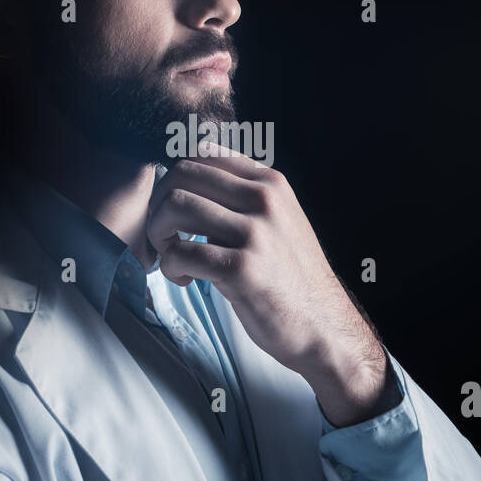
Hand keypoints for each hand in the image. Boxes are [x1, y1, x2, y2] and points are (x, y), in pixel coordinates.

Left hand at [145, 140, 386, 420]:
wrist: (322, 325)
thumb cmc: (291, 276)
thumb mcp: (279, 219)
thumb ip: (244, 194)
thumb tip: (191, 171)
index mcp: (270, 182)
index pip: (203, 154)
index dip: (174, 180)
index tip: (170, 209)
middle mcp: (264, 200)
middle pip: (182, 175)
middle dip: (159, 205)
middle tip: (162, 234)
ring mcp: (255, 233)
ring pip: (175, 208)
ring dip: (159, 234)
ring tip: (171, 256)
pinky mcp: (241, 269)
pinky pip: (181, 253)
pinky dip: (170, 266)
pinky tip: (184, 279)